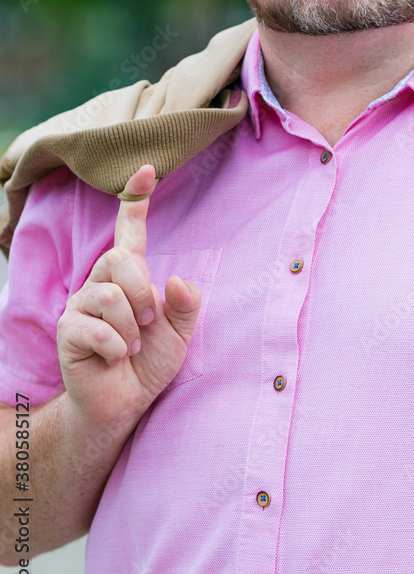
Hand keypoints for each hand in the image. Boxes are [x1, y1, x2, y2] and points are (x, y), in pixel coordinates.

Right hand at [57, 164, 201, 427]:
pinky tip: (116, 358)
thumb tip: (177, 279)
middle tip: (147, 322)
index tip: (147, 170)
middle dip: (141, 290)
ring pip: (108, 294)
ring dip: (130, 327)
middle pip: (118, 258)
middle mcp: (101, 283)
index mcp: (130, 278)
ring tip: (131, 346)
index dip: (136, 200)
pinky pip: (95, 326)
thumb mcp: (180, 333)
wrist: (123, 404)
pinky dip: (116, 347)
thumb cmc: (149, 364)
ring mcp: (80, 305)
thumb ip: (185, 304)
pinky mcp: (67, 329)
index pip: (130, 232)